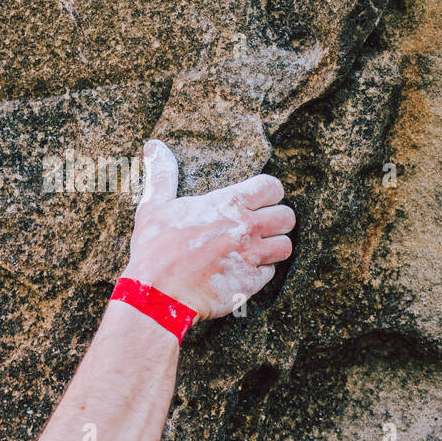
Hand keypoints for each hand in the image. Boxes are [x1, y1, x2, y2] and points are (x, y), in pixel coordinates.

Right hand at [121, 139, 295, 319]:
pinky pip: (271, 272)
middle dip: (277, 219)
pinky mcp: (251, 283)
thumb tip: (154, 146)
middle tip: (261, 224)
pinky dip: (262, 271)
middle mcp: (247, 229)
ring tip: (258, 247)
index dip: (270, 191)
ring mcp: (252, 257)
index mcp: (228, 205)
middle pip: (287, 216)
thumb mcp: (154, 206)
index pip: (272, 187)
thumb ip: (162, 174)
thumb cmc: (155, 249)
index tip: (260, 197)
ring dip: (275, 245)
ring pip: (286, 246)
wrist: (158, 294)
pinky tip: (244, 269)